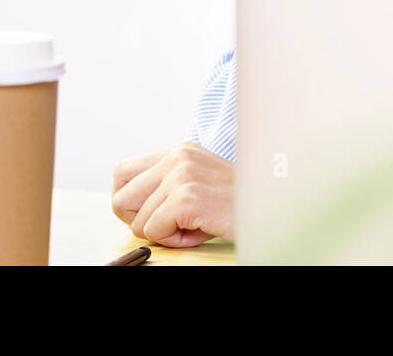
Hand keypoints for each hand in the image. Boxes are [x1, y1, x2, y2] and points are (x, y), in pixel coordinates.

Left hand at [111, 141, 234, 246]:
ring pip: (137, 220)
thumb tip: (127, 204)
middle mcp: (178, 157)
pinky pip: (154, 231)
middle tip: (170, 224)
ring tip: (194, 225)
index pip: (122, 172)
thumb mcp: (199, 182)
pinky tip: (199, 230)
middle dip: (138, 220)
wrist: (271, 208)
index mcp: (179, 151)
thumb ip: (168, 184)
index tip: (149, 212)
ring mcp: (182, 176)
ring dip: (164, 233)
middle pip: (120, 197)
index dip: (128, 201)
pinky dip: (175, 240)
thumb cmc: (236, 203)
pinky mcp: (186, 198)